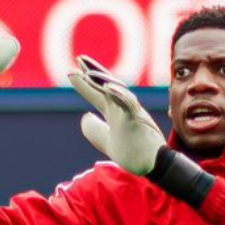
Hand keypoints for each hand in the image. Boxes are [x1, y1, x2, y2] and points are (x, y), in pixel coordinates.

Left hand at [69, 56, 165, 175]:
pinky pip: (129, 104)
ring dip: (103, 81)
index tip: (71, 72)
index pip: (98, 93)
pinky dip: (119, 95)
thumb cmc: (134, 153)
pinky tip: (108, 88)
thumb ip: (95, 130)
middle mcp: (122, 108)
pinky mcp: (137, 120)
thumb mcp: (107, 142)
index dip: (85, 83)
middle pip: (106, 85)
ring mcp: (131, 112)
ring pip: (117, 91)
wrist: (152, 166)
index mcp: (115, 112)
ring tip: (87, 73)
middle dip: (92, 71)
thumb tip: (85, 117)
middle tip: (79, 59)